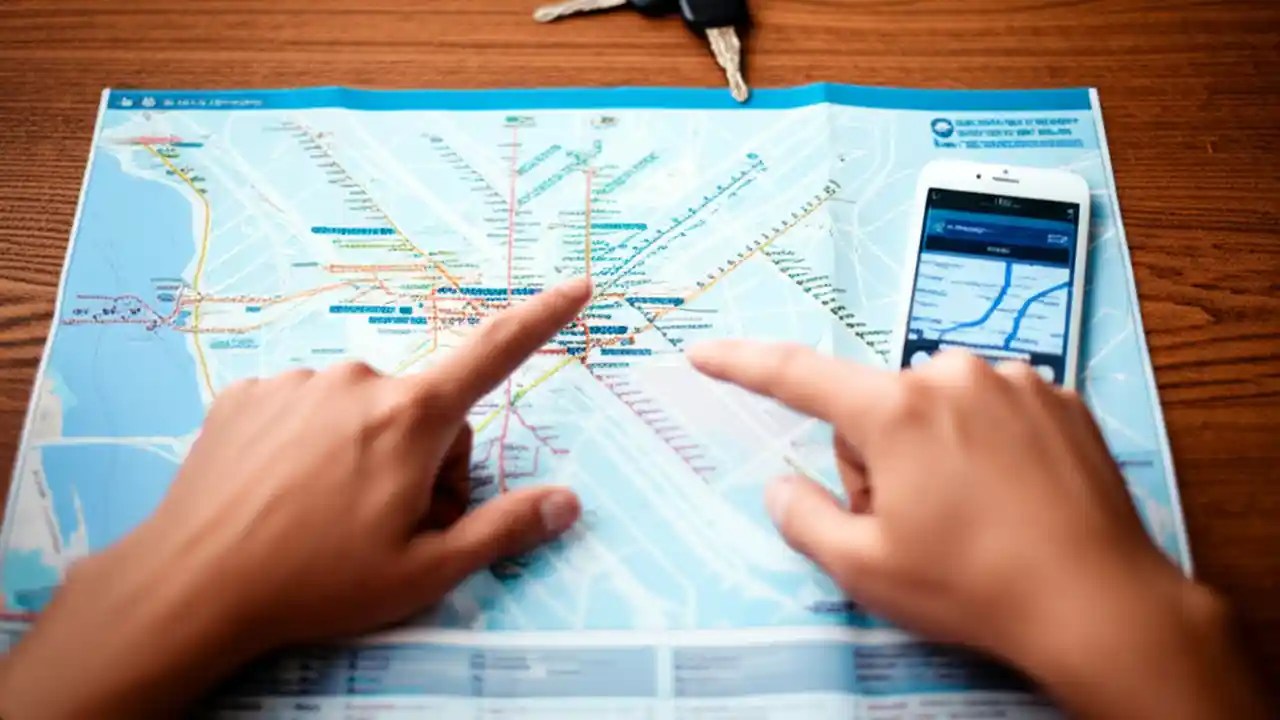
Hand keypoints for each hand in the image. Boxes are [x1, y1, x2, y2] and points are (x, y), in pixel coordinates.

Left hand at [0, 278, 592, 718]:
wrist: (191, 585)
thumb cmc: (319, 583)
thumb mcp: (425, 572)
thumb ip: (502, 529)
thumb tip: (567, 502)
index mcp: (412, 418)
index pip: (495, 353)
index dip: (543, 319)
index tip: (578, 288)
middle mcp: (359, 382)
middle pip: (425, 409)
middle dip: (426, 459)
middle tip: (394, 523)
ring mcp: (298, 384)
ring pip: (363, 411)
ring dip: (366, 452)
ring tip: (329, 515)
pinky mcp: (248, 396)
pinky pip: (306, 410)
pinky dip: (311, 446)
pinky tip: (286, 493)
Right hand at [689, 343, 1265, 719]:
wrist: (1098, 603)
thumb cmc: (975, 587)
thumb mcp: (865, 569)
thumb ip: (803, 518)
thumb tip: (783, 486)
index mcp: (896, 411)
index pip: (797, 376)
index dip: (742, 364)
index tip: (705, 351)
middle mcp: (953, 376)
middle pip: (879, 407)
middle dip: (881, 458)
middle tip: (915, 522)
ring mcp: (1015, 382)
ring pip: (939, 407)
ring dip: (937, 450)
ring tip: (973, 515)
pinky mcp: (1061, 399)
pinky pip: (995, 409)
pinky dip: (989, 446)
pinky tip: (1012, 497)